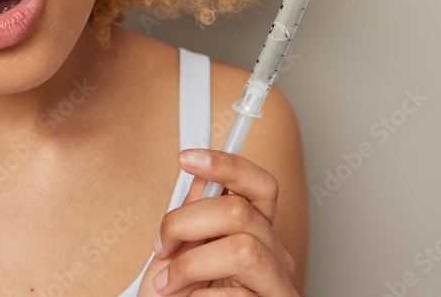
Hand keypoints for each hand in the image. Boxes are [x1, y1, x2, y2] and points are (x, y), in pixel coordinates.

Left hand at [137, 149, 296, 295]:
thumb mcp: (180, 255)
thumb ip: (194, 218)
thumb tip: (197, 176)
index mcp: (255, 232)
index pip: (258, 185)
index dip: (227, 164)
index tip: (187, 157)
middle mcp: (275, 255)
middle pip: (239, 211)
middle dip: (185, 222)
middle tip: (161, 247)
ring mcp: (278, 285)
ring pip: (242, 248)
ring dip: (190, 264)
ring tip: (169, 285)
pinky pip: (235, 293)